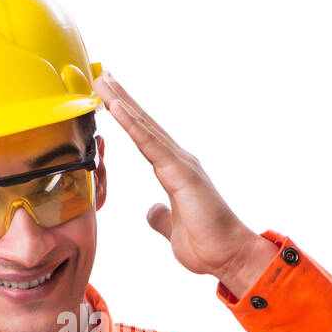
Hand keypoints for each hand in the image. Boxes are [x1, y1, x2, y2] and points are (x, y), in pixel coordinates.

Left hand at [93, 71, 275, 295]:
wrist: (230, 257)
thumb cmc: (208, 244)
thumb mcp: (172, 228)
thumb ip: (161, 216)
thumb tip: (151, 210)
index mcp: (175, 172)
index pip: (145, 138)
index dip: (127, 117)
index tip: (108, 98)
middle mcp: (179, 161)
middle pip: (143, 123)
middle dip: (121, 99)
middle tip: (101, 75)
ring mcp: (181, 164)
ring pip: (144, 127)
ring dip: (121, 102)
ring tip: (102, 80)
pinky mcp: (180, 173)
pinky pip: (149, 144)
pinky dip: (132, 124)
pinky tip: (116, 107)